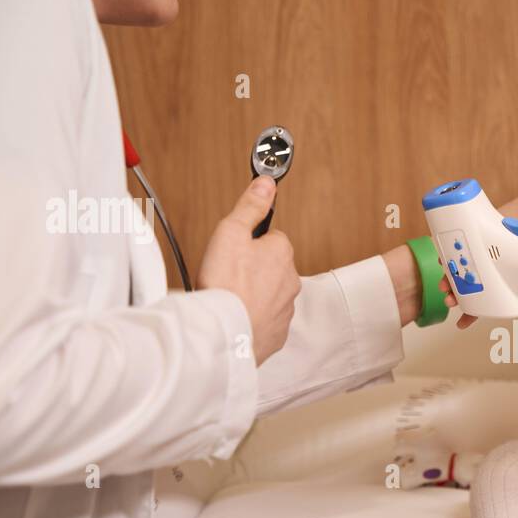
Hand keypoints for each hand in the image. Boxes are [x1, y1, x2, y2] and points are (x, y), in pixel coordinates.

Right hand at [196, 176, 301, 366]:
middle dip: (253, 268)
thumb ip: (250, 207)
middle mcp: (291, 280)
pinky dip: (255, 317)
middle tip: (228, 274)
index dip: (250, 242)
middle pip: (272, 266)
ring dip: (254, 293)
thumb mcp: (231, 232)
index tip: (235, 250)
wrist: (226, 334)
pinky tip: (237, 316)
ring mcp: (286, 308)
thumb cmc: (226, 285)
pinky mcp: (278, 332)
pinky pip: (267, 319)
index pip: (272, 238)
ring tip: (230, 296)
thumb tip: (266, 184)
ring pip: (270, 293)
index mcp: (282, 253)